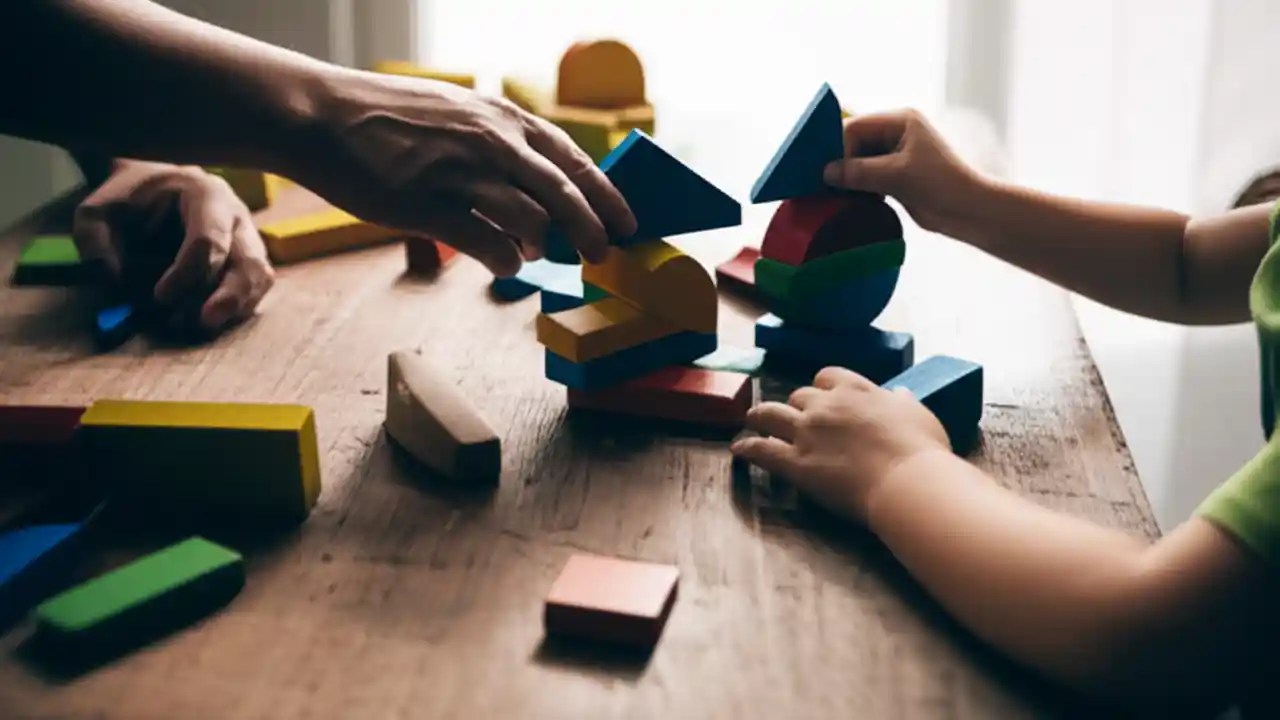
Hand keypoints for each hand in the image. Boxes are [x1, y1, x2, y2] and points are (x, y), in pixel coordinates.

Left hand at [73, 160, 274, 333]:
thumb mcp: (97, 211)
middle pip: (249, 262)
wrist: (151, 189)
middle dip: (229, 297)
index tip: (159, 298)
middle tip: (203, 322)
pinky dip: (237, 309)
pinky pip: (256, 289)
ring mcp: (249, 239)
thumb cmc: (128, 200)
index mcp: (205, 194)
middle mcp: (237, 217)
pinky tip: (207, 320)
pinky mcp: (249, 261)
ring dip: (235, 307)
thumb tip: (112, 281)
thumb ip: (94, 241)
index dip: (187, 274)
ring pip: (259, 278)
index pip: (209, 239)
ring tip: (201, 325)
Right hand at [290, 71, 636, 275]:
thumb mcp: (456, 111)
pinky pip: (486, 245)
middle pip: (562, 193)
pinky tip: (504, 263)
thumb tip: (535, 179)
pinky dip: (505, 260)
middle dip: (591, 228)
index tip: (626, 220)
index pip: (571, 159)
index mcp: (500, 118)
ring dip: (541, 246)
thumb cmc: (388, 118)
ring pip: (530, 221)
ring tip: (535, 254)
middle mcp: (490, 143)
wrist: (322, 117)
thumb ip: (497, 140)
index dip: (604, 194)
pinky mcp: (429, 208)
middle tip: (604, 255)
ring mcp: (461, 175)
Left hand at [731, 366, 949, 520]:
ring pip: (770, 415)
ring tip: (751, 420)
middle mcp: (826, 406)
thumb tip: (898, 393)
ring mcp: (807, 433)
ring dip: (759, 417)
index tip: (822, 395)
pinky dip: (747, 448)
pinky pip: (762, 451)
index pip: (828, 377)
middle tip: (793, 417)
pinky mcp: (796, 463)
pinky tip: (739, 450)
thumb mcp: (918, 414)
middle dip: (795, 406)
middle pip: (799, 397)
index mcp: (856, 390)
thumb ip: (902, 402)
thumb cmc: (921, 450)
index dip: (822, 387)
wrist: (908, 480)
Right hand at [822, 110, 986, 236]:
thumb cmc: (941, 185)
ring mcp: (896, 154)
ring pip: (859, 161)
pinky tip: (847, 199)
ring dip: (847, 176)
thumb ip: (860, 172)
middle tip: (821, 181)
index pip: (857, 126)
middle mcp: (897, 133)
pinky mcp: (895, 175)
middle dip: (840, 161)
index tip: (823, 167)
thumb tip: (827, 173)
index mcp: (901, 121)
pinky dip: (857, 187)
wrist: (968, 211)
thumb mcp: (897, 175)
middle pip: (855, 142)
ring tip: (831, 191)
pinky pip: (867, 176)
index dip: (838, 145)